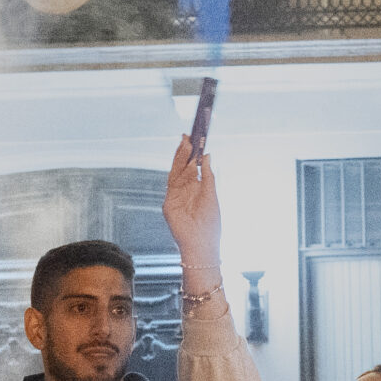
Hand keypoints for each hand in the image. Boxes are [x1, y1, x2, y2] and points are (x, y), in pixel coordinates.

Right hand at [164, 135, 220, 264]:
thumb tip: (207, 155)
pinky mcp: (169, 203)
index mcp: (197, 189)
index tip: (195, 139)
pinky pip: (173, 183)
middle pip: (182, 167)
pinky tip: (185, 162)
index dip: (193, 153)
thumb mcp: (211, 195)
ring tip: (186, 143)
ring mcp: (176, 196)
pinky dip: (178, 171)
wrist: (202, 244)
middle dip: (185, 152)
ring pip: (176, 172)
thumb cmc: (210, 224)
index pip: (193, 167)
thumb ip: (207, 175)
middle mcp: (185, 191)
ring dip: (180, 158)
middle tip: (188, 137)